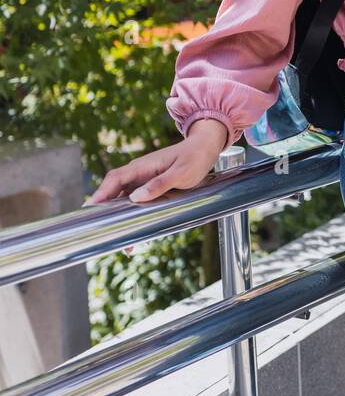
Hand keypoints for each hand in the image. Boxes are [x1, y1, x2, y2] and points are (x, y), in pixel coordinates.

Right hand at [82, 119, 229, 252]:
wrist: (204, 149)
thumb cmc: (194, 158)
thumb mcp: (180, 173)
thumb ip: (159, 184)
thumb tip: (135, 197)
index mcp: (142, 166)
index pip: (114, 179)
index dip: (100, 193)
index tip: (89, 209)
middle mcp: (139, 173)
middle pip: (115, 192)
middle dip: (107, 212)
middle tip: (102, 233)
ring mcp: (144, 180)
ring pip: (126, 201)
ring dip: (122, 219)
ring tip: (126, 246)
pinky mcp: (151, 187)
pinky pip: (138, 203)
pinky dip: (135, 217)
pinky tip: (141, 235)